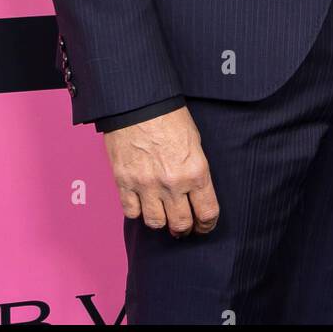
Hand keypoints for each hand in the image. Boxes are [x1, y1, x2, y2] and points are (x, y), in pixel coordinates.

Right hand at [103, 105, 219, 235]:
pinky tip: (142, 203)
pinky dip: (138, 211)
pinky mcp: (125, 183)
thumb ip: (195, 171)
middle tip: (184, 227)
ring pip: (156, 223)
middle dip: (185, 228)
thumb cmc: (169, 117)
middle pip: (181, 224)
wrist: (138, 103)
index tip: (204, 226)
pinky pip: (132, 213)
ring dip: (162, 222)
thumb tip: (195, 193)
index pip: (207, 213)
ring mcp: (147, 185)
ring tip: (163, 215)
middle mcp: (173, 183)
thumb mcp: (194, 142)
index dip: (207, 224)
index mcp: (195, 171)